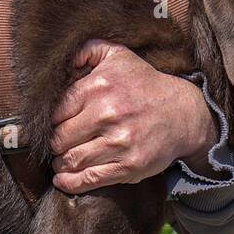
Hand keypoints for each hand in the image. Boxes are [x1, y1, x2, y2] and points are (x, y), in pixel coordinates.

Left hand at [48, 39, 216, 193]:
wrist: (184, 113)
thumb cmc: (144, 84)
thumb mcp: (118, 56)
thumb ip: (87, 50)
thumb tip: (62, 60)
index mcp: (98, 87)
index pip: (55, 112)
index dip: (50, 121)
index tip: (52, 125)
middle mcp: (107, 114)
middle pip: (59, 138)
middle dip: (54, 143)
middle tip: (57, 144)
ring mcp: (118, 143)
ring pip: (71, 159)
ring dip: (60, 163)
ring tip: (60, 160)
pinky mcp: (129, 166)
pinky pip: (89, 179)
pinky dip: (70, 183)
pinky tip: (63, 179)